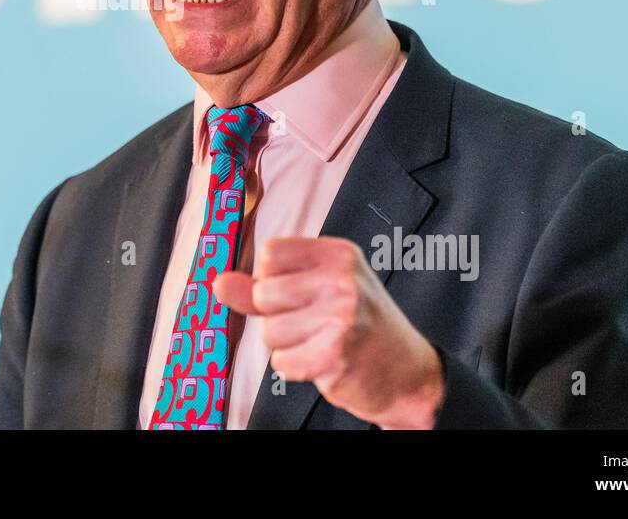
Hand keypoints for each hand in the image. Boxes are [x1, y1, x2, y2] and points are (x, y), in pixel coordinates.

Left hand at [213, 236, 444, 428]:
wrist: (408, 374)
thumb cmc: (361, 326)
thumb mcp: (320, 290)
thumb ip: (265, 285)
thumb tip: (219, 283)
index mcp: (339, 254)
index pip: (270, 253)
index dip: (272, 279)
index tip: (299, 293)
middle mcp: (343, 280)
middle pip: (264, 294)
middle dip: (278, 317)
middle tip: (315, 324)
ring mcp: (341, 317)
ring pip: (269, 331)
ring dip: (288, 345)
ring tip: (321, 342)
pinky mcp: (335, 355)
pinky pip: (281, 362)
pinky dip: (296, 368)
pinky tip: (325, 361)